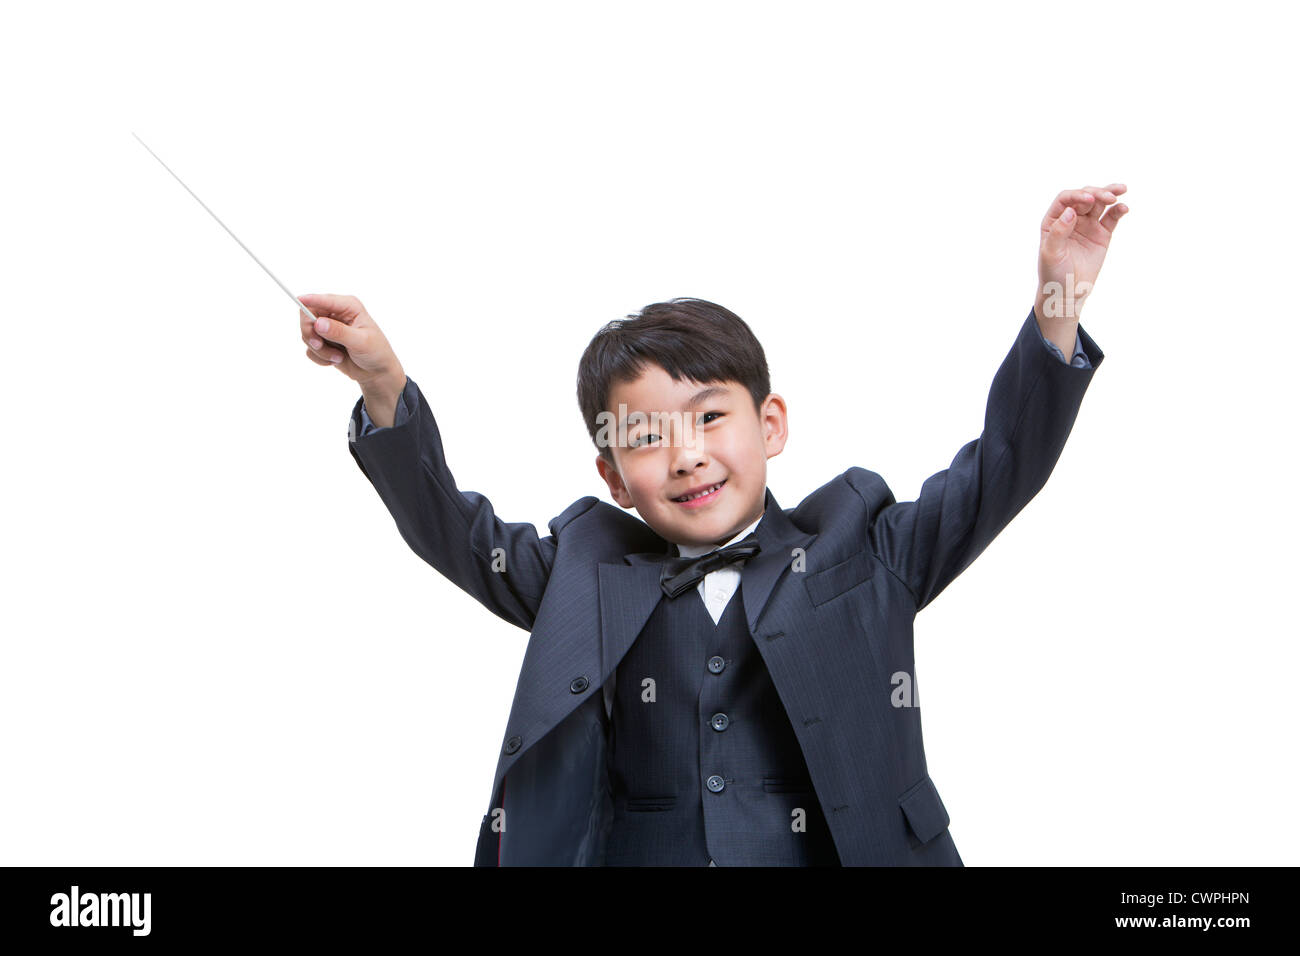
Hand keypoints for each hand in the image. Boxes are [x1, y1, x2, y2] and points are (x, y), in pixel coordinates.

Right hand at [297, 292, 403, 391]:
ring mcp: (328, 328)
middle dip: (311, 334)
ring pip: (307, 335)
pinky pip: (310, 349)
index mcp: (348, 306)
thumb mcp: (360, 342)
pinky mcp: (323, 342)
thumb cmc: (376, 352)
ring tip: (338, 357)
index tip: (298, 300)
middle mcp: (335, 314)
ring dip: (320, 350)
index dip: (310, 300)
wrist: (376, 372)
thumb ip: (339, 332)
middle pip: (307, 316)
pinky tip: (336, 360)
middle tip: (319, 345)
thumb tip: (318, 323)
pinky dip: (321, 358)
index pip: (323, 300)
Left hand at [1036, 184, 1128, 321]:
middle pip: (1085, 197)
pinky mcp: (1102, 233)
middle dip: (1098, 193)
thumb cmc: (1053, 274)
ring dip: (1109, 194)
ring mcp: (1087, 225)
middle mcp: (1070, 219)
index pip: (1066, 199)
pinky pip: (1111, 218)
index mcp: (1053, 221)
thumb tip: (1070, 211)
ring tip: (1121, 191)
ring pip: (1100, 203)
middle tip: (1110, 197)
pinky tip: (1124, 208)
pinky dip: (1118, 210)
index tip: (1089, 200)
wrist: (1068, 292)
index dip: (1078, 195)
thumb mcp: (1051, 254)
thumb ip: (1059, 232)